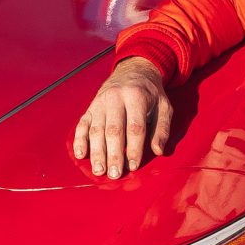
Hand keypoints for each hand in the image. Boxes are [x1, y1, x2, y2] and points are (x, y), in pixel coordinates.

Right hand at [73, 57, 174, 178]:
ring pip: (96, 130)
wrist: (133, 70)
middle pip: (113, 130)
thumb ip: (162, 129)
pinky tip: (81, 155)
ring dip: (97, 152)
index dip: (134, 148)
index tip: (133, 166)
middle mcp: (116, 98)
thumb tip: (158, 151)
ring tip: (99, 170)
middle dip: (113, 154)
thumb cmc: (151, 93)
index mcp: (136, 97)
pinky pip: (82, 125)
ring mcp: (100, 103)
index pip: (135, 127)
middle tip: (114, 174)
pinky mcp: (90, 107)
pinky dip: (80, 140)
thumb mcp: (164, 106)